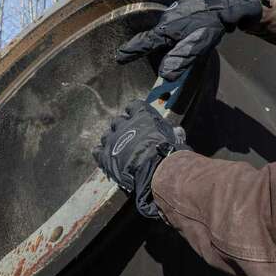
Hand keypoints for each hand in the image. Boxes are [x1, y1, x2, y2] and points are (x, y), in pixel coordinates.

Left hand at [93, 100, 184, 217]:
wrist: (155, 169)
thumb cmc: (168, 152)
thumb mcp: (176, 139)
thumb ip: (174, 134)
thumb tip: (177, 131)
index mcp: (142, 116)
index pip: (134, 106)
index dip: (134, 111)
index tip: (136, 115)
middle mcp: (125, 124)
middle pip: (118, 121)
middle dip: (121, 127)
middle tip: (127, 135)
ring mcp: (113, 140)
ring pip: (106, 135)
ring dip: (111, 140)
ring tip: (116, 147)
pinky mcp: (105, 156)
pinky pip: (97, 151)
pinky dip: (100, 153)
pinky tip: (103, 155)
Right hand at [116, 0, 261, 80]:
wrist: (224, 4)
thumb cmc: (209, 26)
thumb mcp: (196, 46)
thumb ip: (180, 60)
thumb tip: (164, 75)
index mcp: (166, 30)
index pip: (144, 44)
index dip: (131, 52)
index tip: (119, 58)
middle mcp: (166, 20)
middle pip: (151, 36)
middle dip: (142, 45)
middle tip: (131, 54)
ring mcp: (174, 13)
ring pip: (162, 30)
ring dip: (158, 39)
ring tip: (156, 48)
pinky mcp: (183, 10)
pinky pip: (170, 24)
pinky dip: (169, 32)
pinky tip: (177, 35)